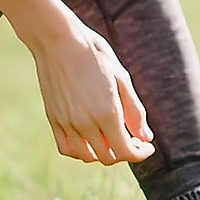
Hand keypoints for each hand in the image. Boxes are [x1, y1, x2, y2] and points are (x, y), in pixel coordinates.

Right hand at [28, 17, 155, 164]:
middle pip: (108, 157)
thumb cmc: (95, 55)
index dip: (140, 153)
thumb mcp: (122, 79)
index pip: (125, 151)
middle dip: (124, 152)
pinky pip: (67, 148)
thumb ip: (134, 112)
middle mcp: (85, 123)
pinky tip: (91, 139)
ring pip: (87, 156)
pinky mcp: (53, 120)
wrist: (59, 41)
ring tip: (113, 137)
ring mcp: (66, 123)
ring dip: (104, 153)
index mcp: (107, 113)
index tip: (146, 146)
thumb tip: (146, 138)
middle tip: (133, 139)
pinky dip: (81, 151)